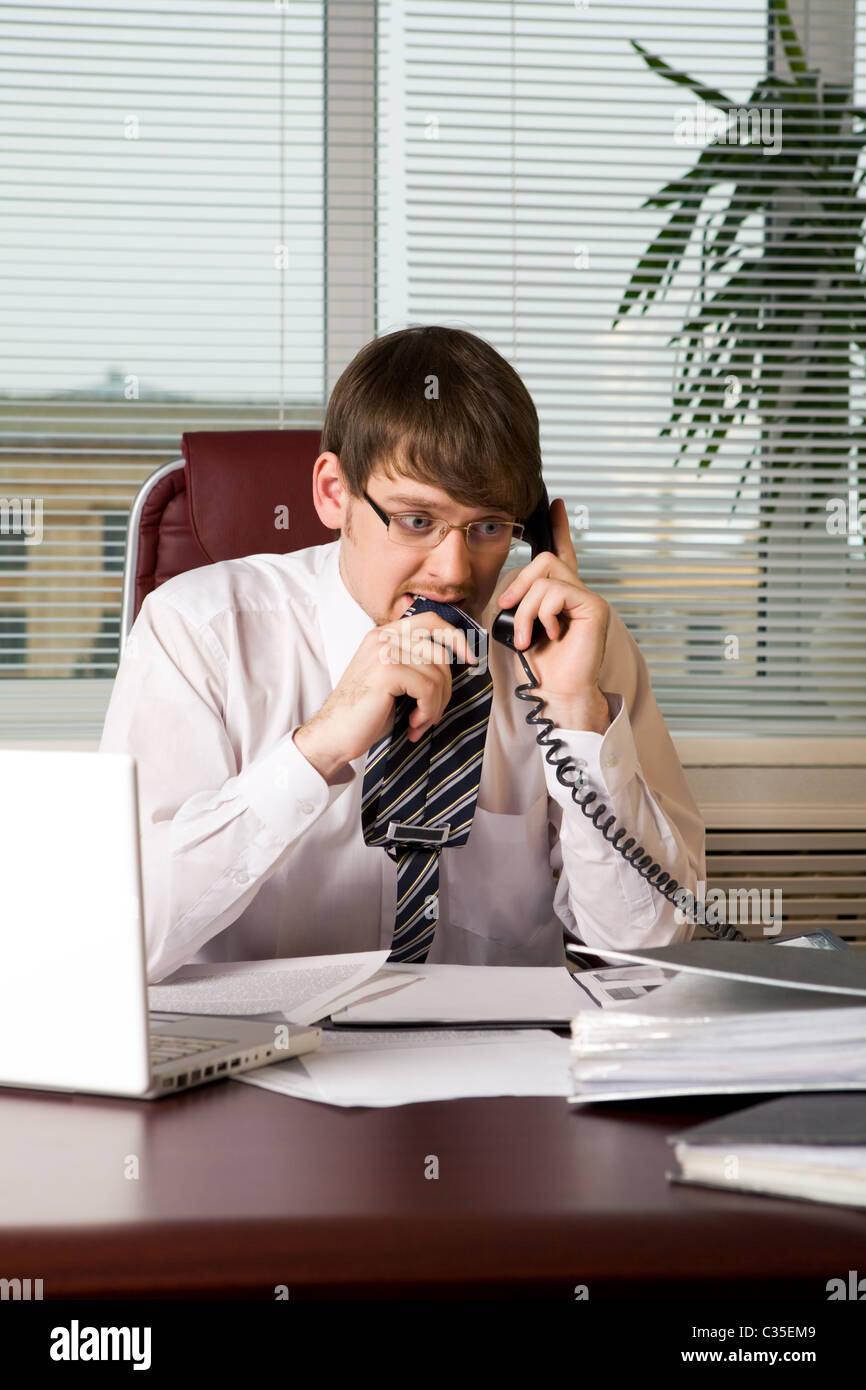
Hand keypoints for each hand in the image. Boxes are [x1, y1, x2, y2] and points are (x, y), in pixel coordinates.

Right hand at [293, 611, 478, 782]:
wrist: (333, 735)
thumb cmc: (363, 714)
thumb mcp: (393, 681)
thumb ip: (415, 664)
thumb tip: (454, 665)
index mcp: (384, 636)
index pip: (431, 621)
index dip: (456, 637)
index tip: (470, 658)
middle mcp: (383, 638)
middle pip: (440, 652)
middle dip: (445, 688)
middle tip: (430, 713)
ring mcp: (383, 652)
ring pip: (437, 674)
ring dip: (435, 705)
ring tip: (418, 721)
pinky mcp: (386, 671)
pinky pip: (428, 688)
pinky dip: (428, 711)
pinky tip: (413, 723)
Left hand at [496, 497, 610, 732]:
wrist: (557, 691)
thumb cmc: (540, 666)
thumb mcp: (519, 626)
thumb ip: (518, 601)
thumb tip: (508, 592)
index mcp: (561, 595)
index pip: (561, 553)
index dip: (559, 528)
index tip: (555, 503)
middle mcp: (577, 592)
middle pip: (544, 561)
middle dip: (519, 585)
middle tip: (509, 609)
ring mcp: (588, 598)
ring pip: (545, 579)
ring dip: (525, 609)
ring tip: (525, 636)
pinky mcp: (595, 607)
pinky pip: (557, 592)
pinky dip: (543, 614)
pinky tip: (550, 634)